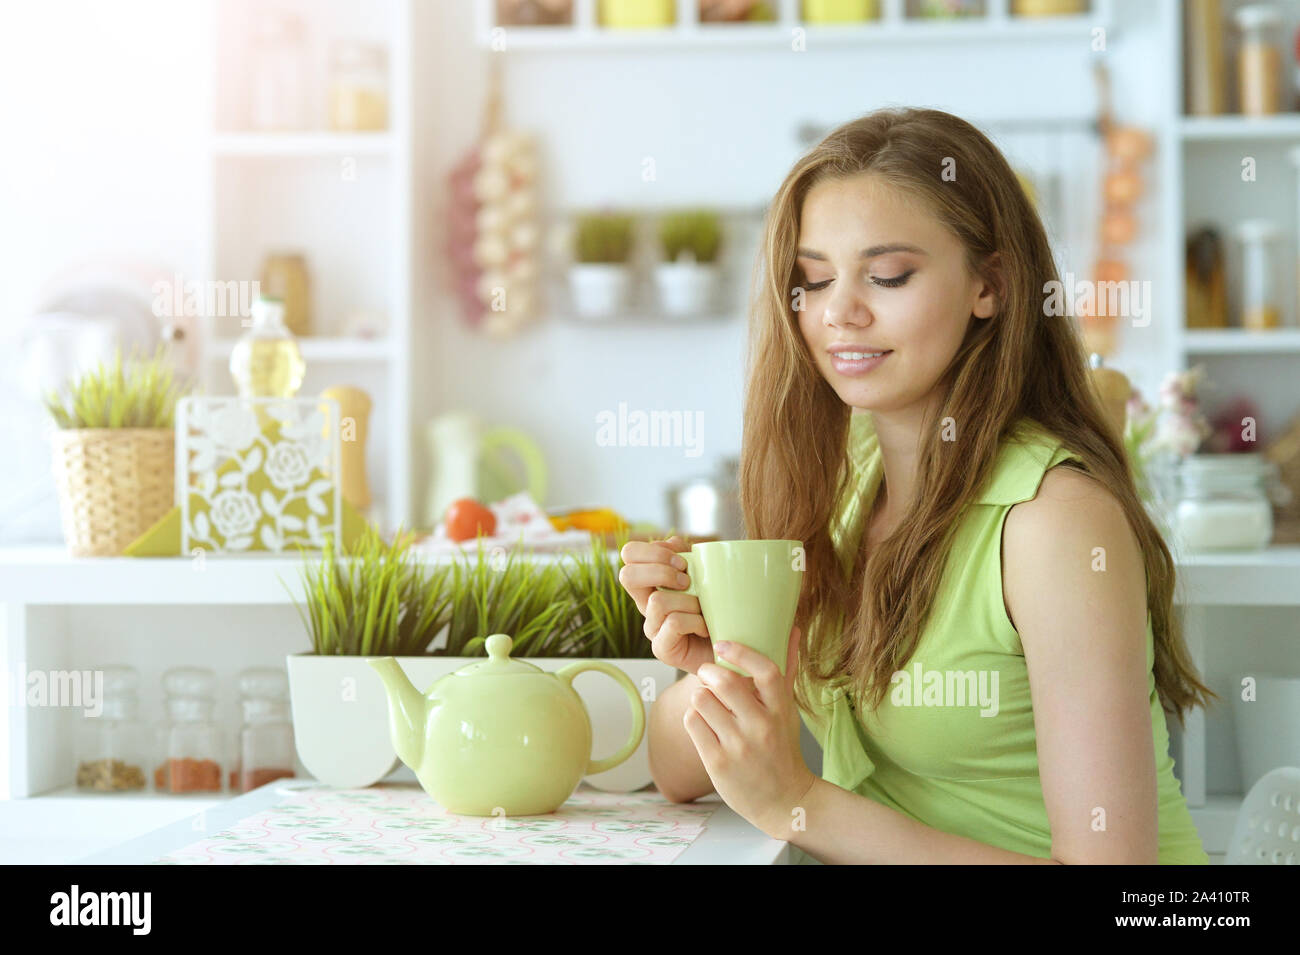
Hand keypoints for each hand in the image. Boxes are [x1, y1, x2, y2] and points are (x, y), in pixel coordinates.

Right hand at [618, 536, 714, 673]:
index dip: (653, 550)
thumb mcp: (706, 576)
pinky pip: (672, 623)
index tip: (682, 559)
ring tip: (704, 609)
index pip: (630, 554)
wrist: (732, 650)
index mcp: (652, 582)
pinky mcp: (662, 649)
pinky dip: (695, 621)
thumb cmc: (721, 611)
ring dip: (688, 601)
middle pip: (627, 576)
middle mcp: (646, 604)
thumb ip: (689, 556)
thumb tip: (674, 543)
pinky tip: (706, 627)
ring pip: (657, 600)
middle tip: (687, 580)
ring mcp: (652, 628)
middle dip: (661, 571)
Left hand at [682, 623, 815, 840]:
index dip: (742, 652)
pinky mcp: (717, 762)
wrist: (784, 800)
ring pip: (701, 700)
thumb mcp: (788, 711)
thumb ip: (786, 670)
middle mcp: (761, 727)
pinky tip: (704, 723)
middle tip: (708, 674)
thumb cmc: (782, 748)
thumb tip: (794, 628)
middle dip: (709, 672)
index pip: (766, 671)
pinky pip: (692, 723)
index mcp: (781, 710)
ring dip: (699, 697)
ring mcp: (738, 746)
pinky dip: (694, 718)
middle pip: (725, 683)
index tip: (723, 644)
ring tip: (708, 704)